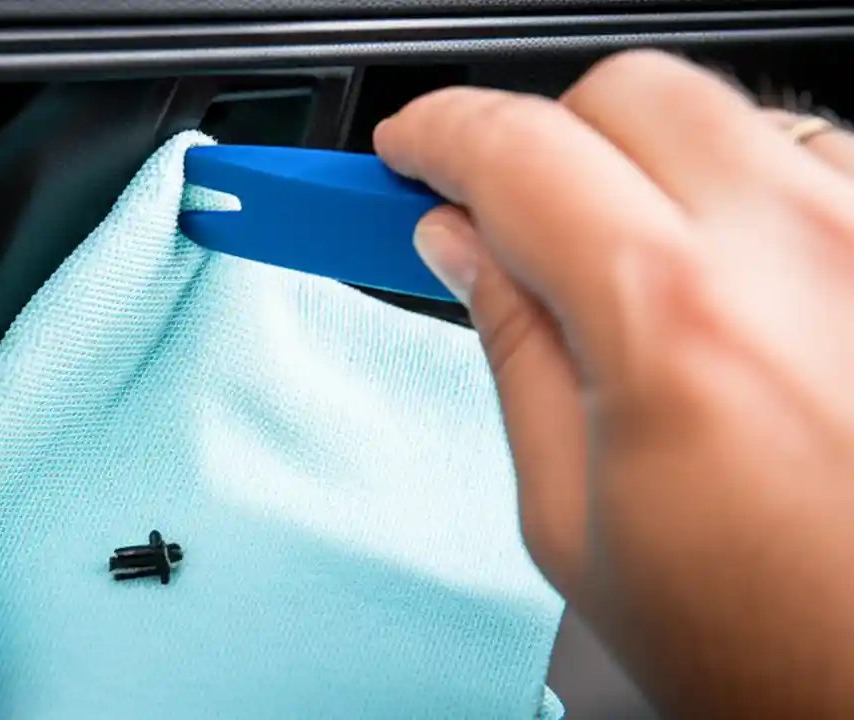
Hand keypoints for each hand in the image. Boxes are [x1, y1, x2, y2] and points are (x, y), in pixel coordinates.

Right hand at [376, 50, 853, 717]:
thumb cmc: (763, 648)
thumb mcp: (572, 518)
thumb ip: (511, 347)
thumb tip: (458, 246)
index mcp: (679, 326)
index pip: (519, 151)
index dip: (437, 134)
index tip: (408, 150)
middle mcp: (805, 253)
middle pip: (629, 92)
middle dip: (546, 138)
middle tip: (508, 216)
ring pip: (732, 117)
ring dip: (653, 168)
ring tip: (634, 273)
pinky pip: (821, 167)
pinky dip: (750, 199)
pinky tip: (737, 286)